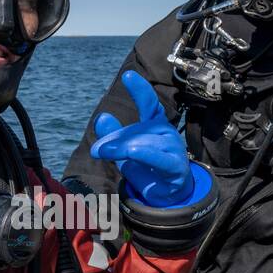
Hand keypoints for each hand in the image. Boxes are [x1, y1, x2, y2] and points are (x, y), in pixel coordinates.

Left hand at [90, 71, 193, 206]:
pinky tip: (132, 151)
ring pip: (146, 143)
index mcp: (154, 125)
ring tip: (104, 151)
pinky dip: (146, 154)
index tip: (128, 76)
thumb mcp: (124, 152)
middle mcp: (166, 133)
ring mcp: (173, 149)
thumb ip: (114, 137)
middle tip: (97, 149)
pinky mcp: (176, 167)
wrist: (166, 197)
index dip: (140, 90)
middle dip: (116, 139)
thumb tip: (102, 118)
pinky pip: (160, 159)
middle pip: (139, 130)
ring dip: (124, 147)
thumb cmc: (146, 169)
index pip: (149, 104)